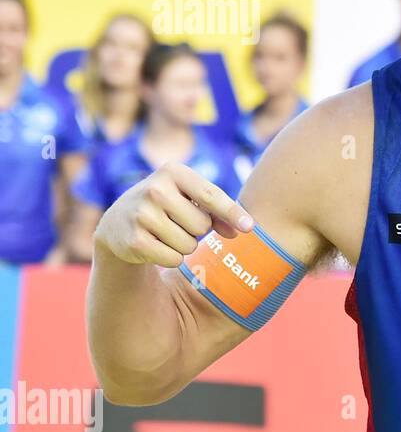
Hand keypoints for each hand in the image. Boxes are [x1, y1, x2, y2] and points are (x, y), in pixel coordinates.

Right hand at [94, 162, 253, 266]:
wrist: (118, 223)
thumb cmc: (168, 207)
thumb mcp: (190, 199)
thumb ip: (218, 211)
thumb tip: (243, 228)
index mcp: (173, 172)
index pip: (210, 195)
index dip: (232, 213)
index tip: (250, 227)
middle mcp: (154, 189)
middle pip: (202, 225)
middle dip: (197, 229)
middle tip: (177, 221)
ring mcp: (141, 215)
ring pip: (189, 244)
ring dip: (184, 244)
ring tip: (165, 232)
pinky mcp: (134, 240)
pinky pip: (173, 259)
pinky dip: (171, 257)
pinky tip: (155, 245)